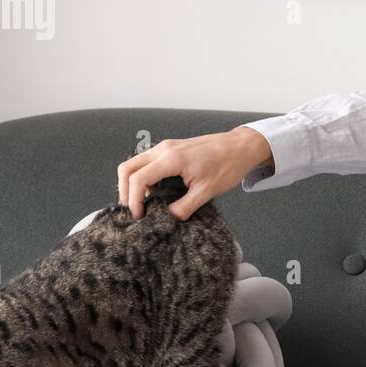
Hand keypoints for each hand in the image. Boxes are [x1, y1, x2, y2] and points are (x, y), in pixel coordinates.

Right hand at [116, 126, 273, 220]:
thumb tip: (166, 219)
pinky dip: (142, 176)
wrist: (240, 147)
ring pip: (135, 163)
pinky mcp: (170, 148)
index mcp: (171, 159)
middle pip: (127, 168)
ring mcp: (165, 147)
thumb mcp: (206, 192)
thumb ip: (183, 207)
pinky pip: (146, 161)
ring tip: (143, 204)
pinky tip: (153, 192)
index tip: (140, 217)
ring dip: (132, 183)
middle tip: (134, 211)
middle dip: (125, 191)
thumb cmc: (228, 165)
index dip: (133, 201)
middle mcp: (163, 149)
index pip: (137, 179)